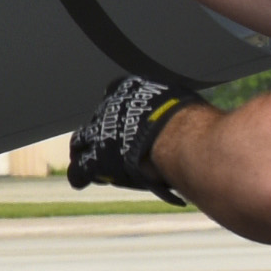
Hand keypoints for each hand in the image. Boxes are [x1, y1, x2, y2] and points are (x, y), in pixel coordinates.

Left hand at [67, 73, 190, 198]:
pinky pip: (80, 169)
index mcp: (127, 88)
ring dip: (85, 151)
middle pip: (97, 120)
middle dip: (99, 132)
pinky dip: (80, 176)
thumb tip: (180, 112)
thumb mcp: (180, 101)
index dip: (119, 112)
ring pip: (81, 142)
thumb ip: (171, 105)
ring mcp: (98, 133)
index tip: (125, 120)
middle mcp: (107, 107)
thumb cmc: (190, 121)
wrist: (179, 139)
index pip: (113, 94)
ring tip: (87, 160)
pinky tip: (80, 181)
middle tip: (106, 144)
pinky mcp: (96, 159)